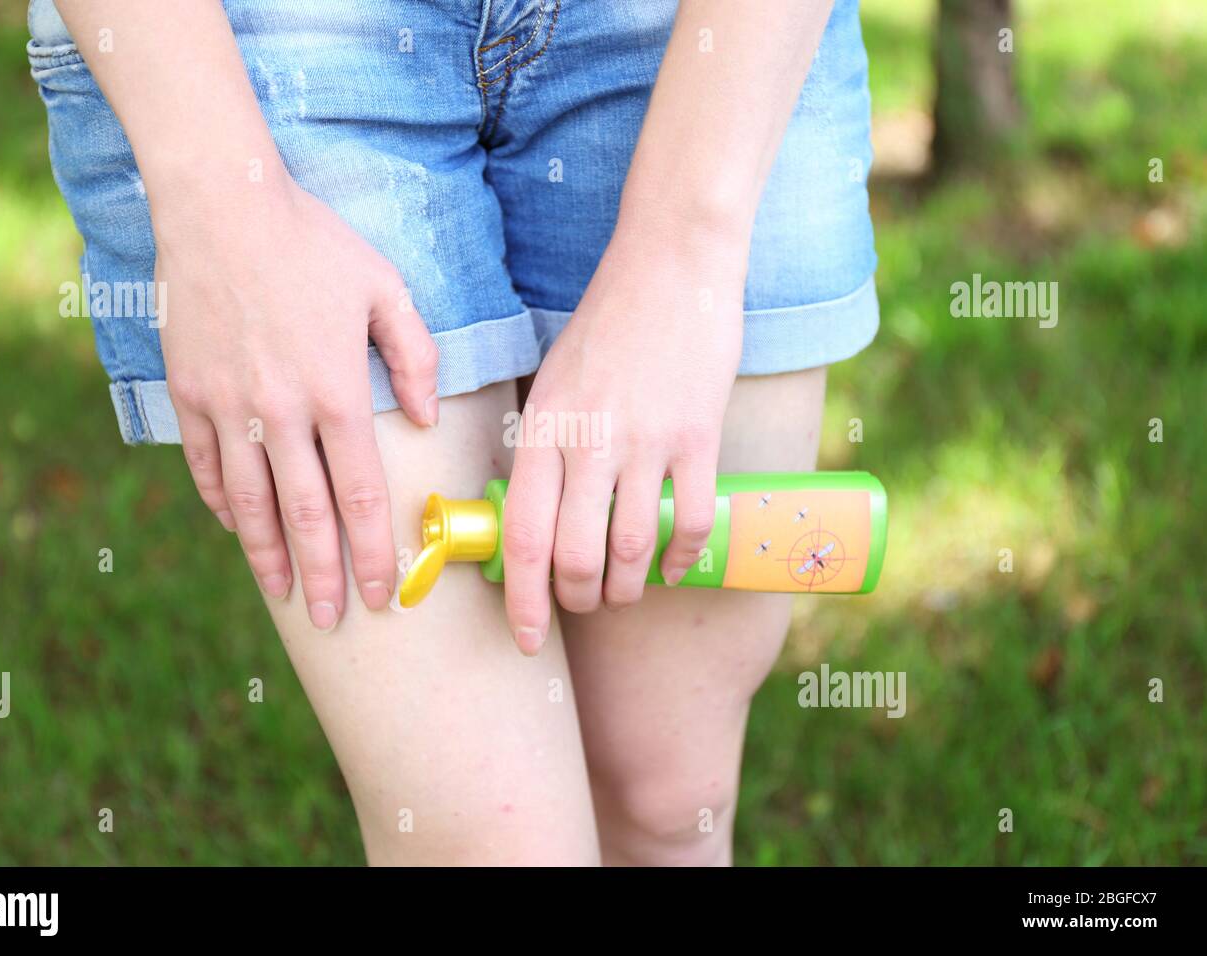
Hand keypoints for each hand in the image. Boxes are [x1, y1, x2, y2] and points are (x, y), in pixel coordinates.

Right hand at [154, 171, 438, 628]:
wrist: (221, 204)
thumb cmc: (314, 243)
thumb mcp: (385, 287)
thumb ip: (414, 355)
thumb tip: (423, 418)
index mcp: (337, 392)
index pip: (362, 495)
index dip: (376, 552)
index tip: (385, 595)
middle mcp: (281, 412)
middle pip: (307, 516)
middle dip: (326, 575)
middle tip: (338, 621)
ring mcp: (228, 406)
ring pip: (251, 503)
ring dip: (270, 556)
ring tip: (288, 596)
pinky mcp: (189, 392)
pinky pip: (207, 465)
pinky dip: (224, 503)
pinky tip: (239, 528)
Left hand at [502, 226, 745, 653]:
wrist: (671, 264)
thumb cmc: (607, 326)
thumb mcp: (552, 381)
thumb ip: (542, 447)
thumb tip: (535, 517)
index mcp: (543, 427)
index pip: (521, 534)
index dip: (522, 598)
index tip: (526, 638)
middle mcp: (588, 440)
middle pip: (575, 555)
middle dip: (577, 599)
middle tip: (584, 605)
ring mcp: (646, 440)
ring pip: (630, 548)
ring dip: (626, 588)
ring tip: (624, 591)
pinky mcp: (698, 436)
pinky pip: (689, 521)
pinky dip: (678, 558)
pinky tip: (670, 567)